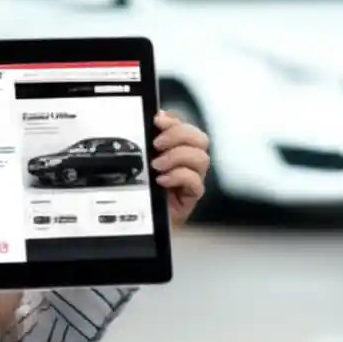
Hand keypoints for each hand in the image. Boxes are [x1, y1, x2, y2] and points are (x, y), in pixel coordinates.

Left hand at [151, 109, 210, 225]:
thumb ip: (148, 140)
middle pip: (200, 139)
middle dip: (179, 135)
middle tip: (158, 144)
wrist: (141, 223)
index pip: (186, 127)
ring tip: (157, 166)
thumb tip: (156, 119)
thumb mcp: (141, 162)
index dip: (175, 121)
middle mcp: (188, 163)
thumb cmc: (143, 192)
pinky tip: (163, 180)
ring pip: (201, 158)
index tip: (158, 120)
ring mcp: (192, 179)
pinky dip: (179, 176)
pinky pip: (196, 182)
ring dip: (177, 157)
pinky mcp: (191, 197)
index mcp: (177, 150)